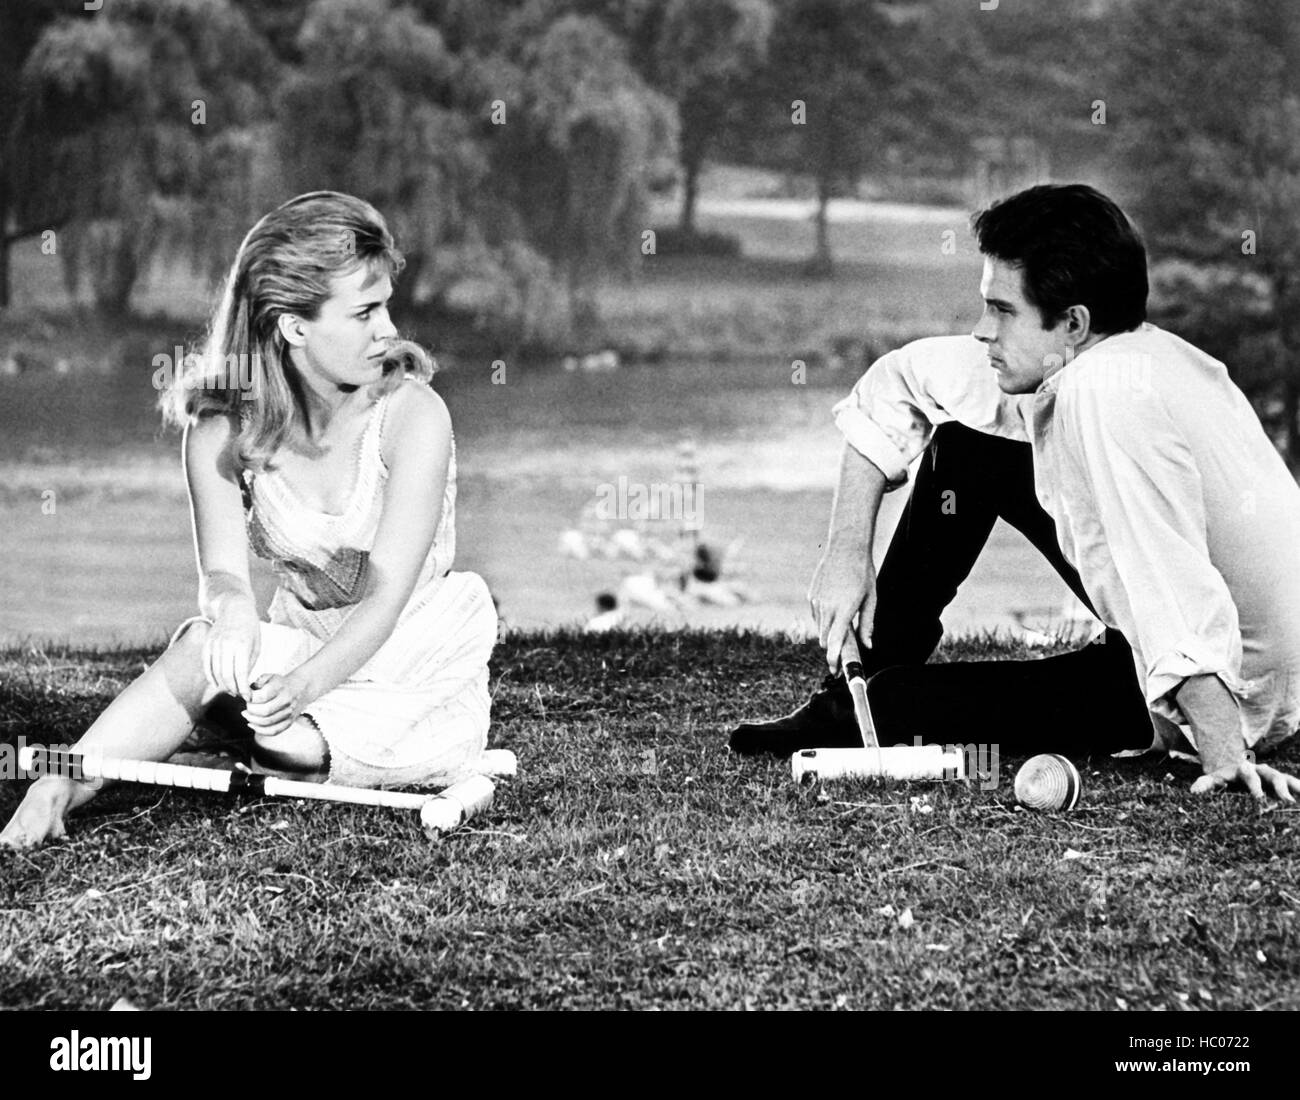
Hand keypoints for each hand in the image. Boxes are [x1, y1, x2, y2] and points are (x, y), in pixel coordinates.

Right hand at [203, 611, 260, 699]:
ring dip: (222, 685)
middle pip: (226, 675)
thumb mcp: (256, 645)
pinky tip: (217, 684)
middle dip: (233, 689)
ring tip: (231, 691)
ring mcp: (214, 644)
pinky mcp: (206, 644)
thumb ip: (249, 664)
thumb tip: (242, 683)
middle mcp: (226, 645)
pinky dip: (211, 677)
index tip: (248, 697)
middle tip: (239, 695)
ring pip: (215, 672)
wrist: (235, 608)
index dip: (244, 688)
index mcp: (242, 645)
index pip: (241, 674)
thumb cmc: (250, 629)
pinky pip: (206, 665)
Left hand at [242, 671, 311, 737]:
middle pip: (265, 711)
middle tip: (246, 707)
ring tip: (247, 715)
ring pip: (267, 722)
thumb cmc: (280, 683)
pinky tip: (252, 725)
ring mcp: (289, 713)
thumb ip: (257, 682)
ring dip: (253, 720)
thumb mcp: (269, 676)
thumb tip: (246, 693)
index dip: (250, 698)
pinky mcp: (289, 722)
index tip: (246, 697)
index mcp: (281, 687)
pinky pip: (274, 731)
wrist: (300, 688)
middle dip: (250, 710)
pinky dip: (260, 730)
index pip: (262, 696)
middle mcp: (286, 701)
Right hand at [808, 540, 875, 673]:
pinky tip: (835, 606)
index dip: (834, 659)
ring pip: (820, 629)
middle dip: (833, 648)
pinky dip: (824, 619)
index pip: (835, 642)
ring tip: (843, 620)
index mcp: (844, 609)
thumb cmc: (862, 573)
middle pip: (825, 640)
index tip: (835, 671)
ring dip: (829, 633)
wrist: (846, 548)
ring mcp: (816, 601)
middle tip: (845, 649)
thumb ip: (867, 624)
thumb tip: (868, 645)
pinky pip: (816, 616)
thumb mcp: (871, 599)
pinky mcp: (811, 596)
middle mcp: (826, 607)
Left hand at [1191, 756, 1299, 805]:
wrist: (1232, 773)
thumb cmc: (1221, 780)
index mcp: (1242, 769)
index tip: (1258, 798)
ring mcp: (1272, 776)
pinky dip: (1299, 789)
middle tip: (1285, 801)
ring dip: (1294, 787)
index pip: (1248, 775)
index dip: (1254, 786)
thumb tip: (1194, 792)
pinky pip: (1293, 784)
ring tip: (1299, 798)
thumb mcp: (1211, 780)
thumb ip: (1204, 784)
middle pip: (1271, 775)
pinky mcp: (1281, 783)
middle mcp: (1260, 770)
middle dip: (1279, 787)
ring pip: (1285, 779)